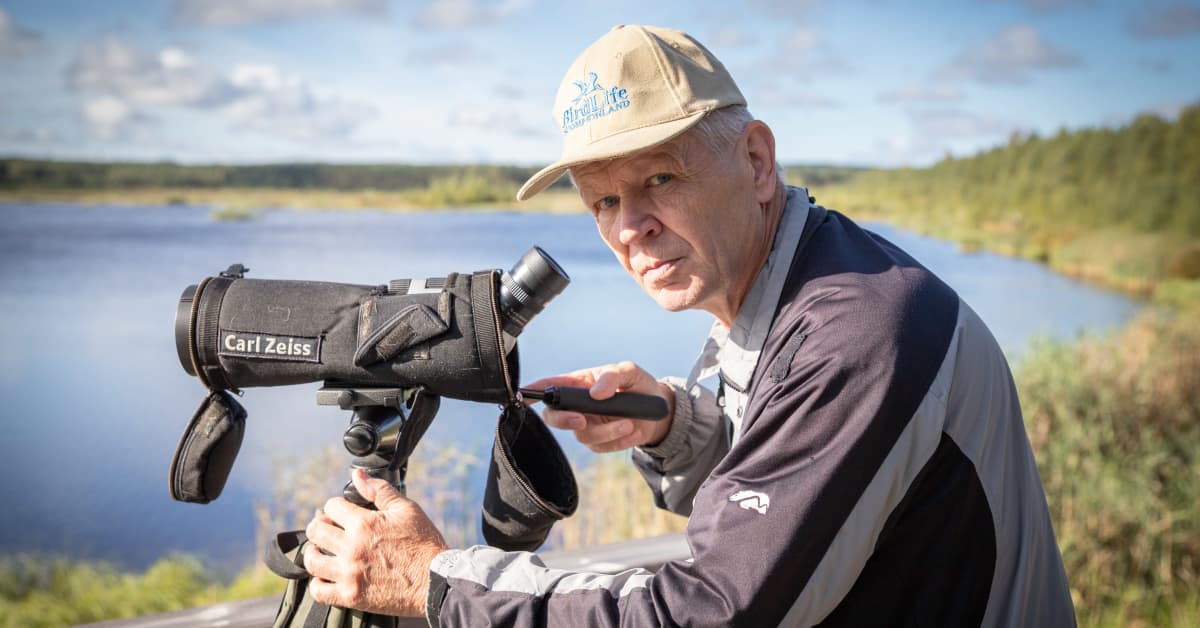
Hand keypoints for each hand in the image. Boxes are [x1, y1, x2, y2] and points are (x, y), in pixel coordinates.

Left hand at [303, 469, 448, 616]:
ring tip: (322, 551)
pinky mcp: (351, 596)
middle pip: (315, 531)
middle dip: (320, 525)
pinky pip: (319, 591)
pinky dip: (318, 583)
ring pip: (312, 561)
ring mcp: (349, 574)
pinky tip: (327, 576)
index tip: (343, 512)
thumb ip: (379, 490)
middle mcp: (351, 548)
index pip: (332, 506)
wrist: (436, 581)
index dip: (337, 506)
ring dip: (314, 553)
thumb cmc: (424, 544)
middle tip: (329, 529)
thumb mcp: (406, 510)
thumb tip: (357, 475)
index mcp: (364, 524)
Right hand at [526, 361, 674, 452]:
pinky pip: (602, 447)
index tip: (522, 394)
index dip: (533, 391)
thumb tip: (597, 392)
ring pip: (583, 435)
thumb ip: (613, 376)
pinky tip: (633, 430)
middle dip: (564, 420)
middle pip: (554, 417)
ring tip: (629, 422)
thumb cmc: (638, 385)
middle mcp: (577, 406)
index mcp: (578, 384)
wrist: (658, 410)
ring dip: (607, 431)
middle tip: (582, 420)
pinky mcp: (600, 442)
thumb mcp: (629, 372)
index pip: (550, 386)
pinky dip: (619, 440)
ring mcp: (587, 425)